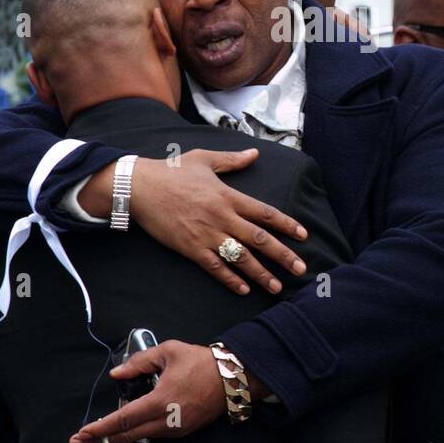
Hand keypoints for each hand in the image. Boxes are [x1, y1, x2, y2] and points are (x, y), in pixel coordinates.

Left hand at [69, 340, 227, 442]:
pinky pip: (153, 434)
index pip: (122, 419)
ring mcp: (176, 428)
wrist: (233, 377)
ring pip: (140, 437)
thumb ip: (139, 362)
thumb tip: (117, 373)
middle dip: (100, 439)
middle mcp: (166, 420)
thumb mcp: (169, 352)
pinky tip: (126, 427)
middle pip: (127, 436)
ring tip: (98, 434)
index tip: (82, 432)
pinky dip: (136, 432)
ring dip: (117, 436)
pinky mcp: (183, 430)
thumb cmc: (201, 362)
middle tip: (78, 441)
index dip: (100, 427)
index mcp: (160, 401)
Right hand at [80, 149, 307, 294]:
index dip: (286, 225)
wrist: (140, 187)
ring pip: (240, 258)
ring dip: (261, 274)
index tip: (303, 235)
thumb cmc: (172, 171)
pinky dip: (231, 279)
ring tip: (277, 287)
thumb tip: (255, 153)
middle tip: (300, 269)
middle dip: (282, 255)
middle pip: (259, 239)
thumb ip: (232, 160)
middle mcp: (222, 217)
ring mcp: (207, 234)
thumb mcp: (205, 159)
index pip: (265, 212)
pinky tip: (244, 289)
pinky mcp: (191, 248)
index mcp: (228, 196)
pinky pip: (215, 267)